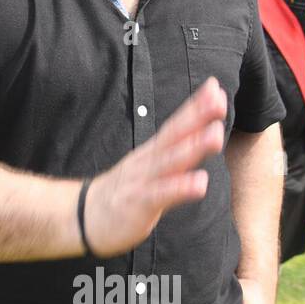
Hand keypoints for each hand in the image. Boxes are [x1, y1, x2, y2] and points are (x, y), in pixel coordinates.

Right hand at [81, 78, 227, 257]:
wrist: (86, 216)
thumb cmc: (125, 192)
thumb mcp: (150, 167)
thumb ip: (174, 153)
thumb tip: (201, 135)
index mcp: (152, 151)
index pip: (175, 125)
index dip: (194, 107)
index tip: (215, 87)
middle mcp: (148, 160)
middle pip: (174, 135)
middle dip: (197, 117)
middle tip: (219, 101)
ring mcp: (142, 180)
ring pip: (170, 161)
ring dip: (194, 147)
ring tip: (216, 135)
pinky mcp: (138, 204)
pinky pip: (161, 194)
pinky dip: (180, 187)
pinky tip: (200, 183)